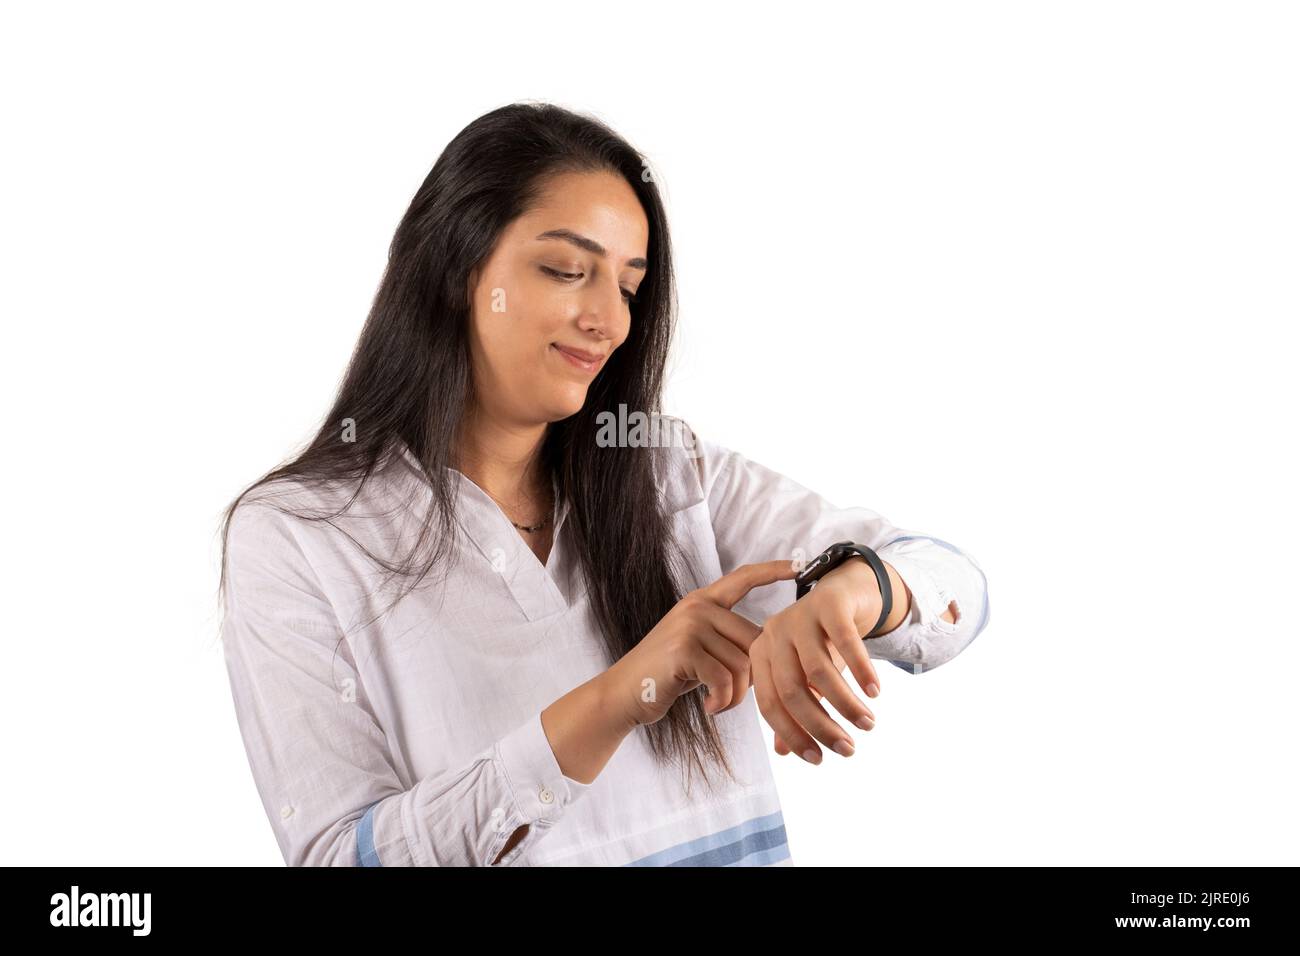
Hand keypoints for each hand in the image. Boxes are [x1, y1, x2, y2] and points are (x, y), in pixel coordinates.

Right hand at [601, 560, 797, 726]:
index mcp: (703, 601)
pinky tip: (710, 707)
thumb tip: (772, 648)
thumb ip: (729, 639)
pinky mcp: (683, 649)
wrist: (624, 693)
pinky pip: (725, 680)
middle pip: (754, 640)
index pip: (744, 578)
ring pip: (743, 663)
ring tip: (718, 702)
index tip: (801, 563)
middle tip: (731, 695)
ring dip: (737, 694)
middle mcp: (697, 606)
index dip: (774, 570)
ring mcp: (689, 625)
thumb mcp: (700, 648)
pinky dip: (723, 701)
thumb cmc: (668, 675)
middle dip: (752, 677)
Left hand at [751, 559, 884, 762]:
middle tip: (848, 750)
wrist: (848, 590)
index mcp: (761, 654)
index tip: (819, 760)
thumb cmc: (824, 640)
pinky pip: (845, 642)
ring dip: (846, 704)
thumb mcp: (808, 675)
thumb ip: (794, 708)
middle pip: (791, 691)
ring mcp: (799, 615)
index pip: (769, 704)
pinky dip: (861, 670)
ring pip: (819, 671)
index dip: (793, 735)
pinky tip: (875, 692)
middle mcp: (774, 633)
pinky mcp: (828, 602)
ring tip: (868, 724)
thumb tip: (784, 752)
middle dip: (821, 726)